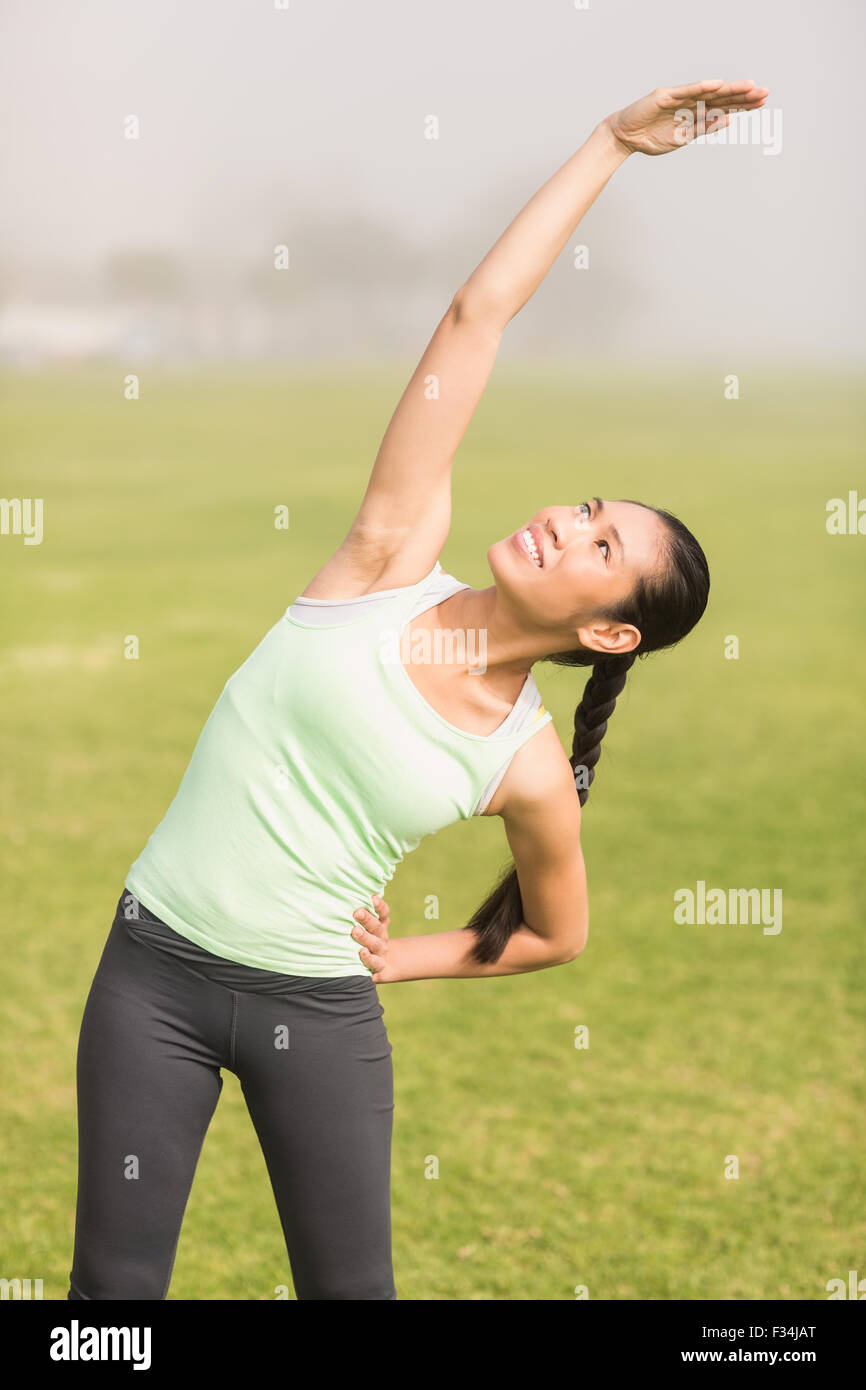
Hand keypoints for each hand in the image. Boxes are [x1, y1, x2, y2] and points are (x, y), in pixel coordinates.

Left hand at [352, 894, 395, 982]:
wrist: (381, 964)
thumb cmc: (364, 940)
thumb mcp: (364, 926)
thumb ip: (357, 915)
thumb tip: (343, 895)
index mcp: (380, 924)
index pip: (383, 913)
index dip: (379, 905)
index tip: (372, 898)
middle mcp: (382, 936)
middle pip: (377, 927)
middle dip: (368, 919)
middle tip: (357, 913)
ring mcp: (381, 952)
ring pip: (376, 944)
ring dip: (366, 937)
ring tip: (355, 931)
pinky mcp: (379, 966)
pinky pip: (376, 963)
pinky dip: (370, 959)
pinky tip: (363, 954)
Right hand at [605, 78, 768, 156]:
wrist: (625, 137)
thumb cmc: (651, 138)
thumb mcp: (681, 138)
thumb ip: (703, 128)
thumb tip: (727, 119)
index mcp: (695, 114)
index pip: (723, 107)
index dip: (742, 105)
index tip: (761, 103)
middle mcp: (690, 102)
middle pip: (720, 98)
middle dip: (742, 96)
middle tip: (764, 93)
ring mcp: (678, 98)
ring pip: (708, 93)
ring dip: (728, 90)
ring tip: (749, 87)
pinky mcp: (664, 96)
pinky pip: (685, 92)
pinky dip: (700, 88)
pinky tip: (717, 85)